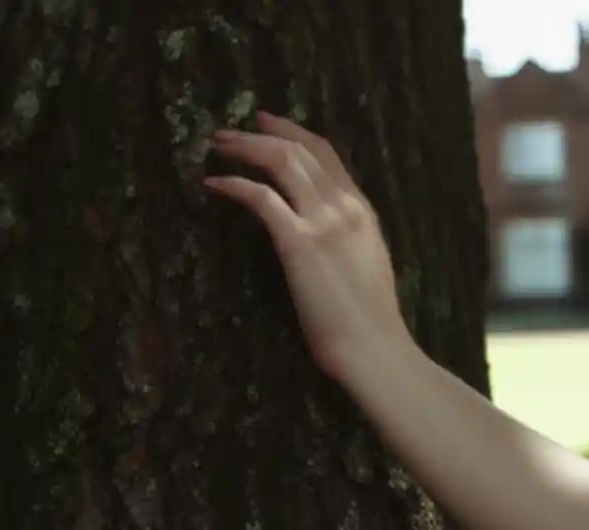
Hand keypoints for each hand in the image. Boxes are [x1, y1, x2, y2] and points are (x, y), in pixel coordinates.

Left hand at [204, 111, 414, 383]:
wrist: (374, 347)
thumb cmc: (369, 320)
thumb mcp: (366, 262)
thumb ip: (347, 237)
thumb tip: (324, 230)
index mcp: (363, 209)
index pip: (328, 155)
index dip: (294, 133)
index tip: (267, 123)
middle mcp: (344, 205)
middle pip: (301, 150)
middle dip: (262, 134)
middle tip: (229, 130)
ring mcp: (322, 220)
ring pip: (281, 162)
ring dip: (245, 148)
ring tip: (218, 146)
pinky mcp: (298, 242)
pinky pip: (261, 198)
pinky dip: (235, 185)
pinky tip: (214, 184)